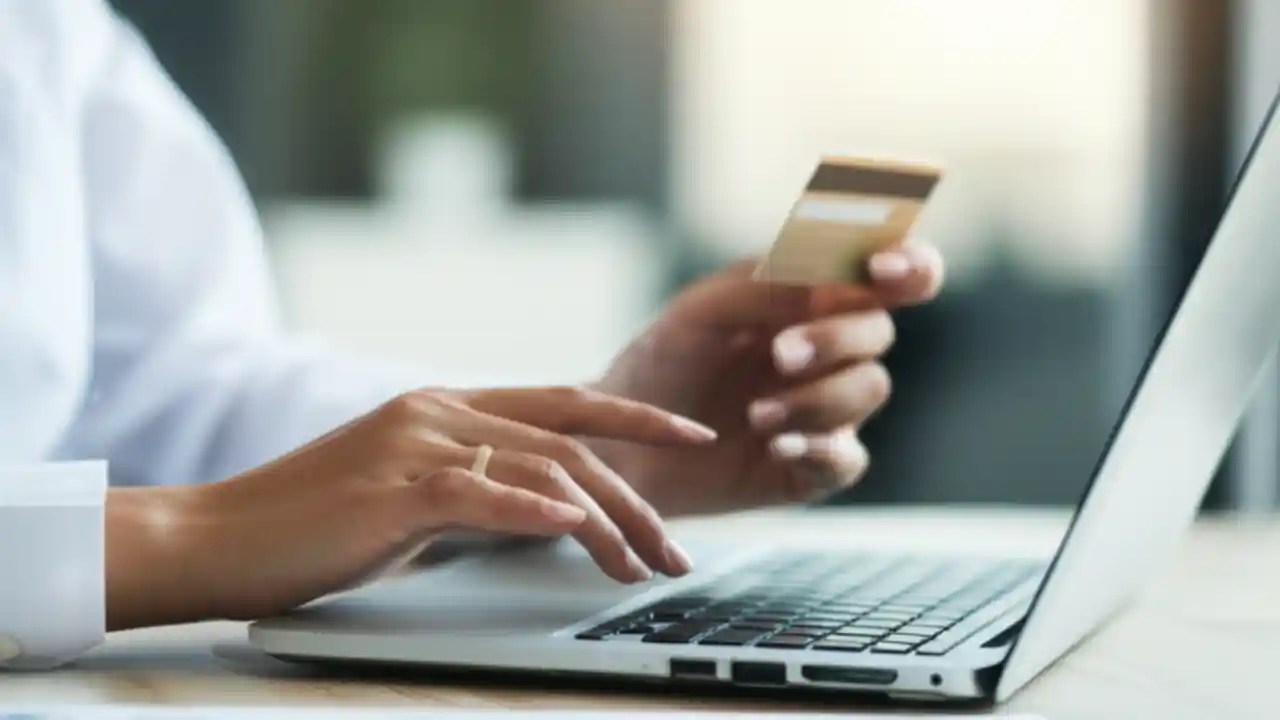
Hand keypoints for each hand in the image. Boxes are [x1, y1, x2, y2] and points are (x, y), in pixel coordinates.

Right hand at [105, 387, 715, 628]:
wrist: (218, 535)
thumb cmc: (313, 524)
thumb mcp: (411, 495)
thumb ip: (475, 486)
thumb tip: (546, 508)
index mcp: (447, 406)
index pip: (563, 403)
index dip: (634, 418)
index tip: (692, 437)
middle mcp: (440, 410)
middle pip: (569, 442)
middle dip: (637, 496)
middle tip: (676, 549)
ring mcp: (415, 443)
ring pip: (541, 468)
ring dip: (604, 521)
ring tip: (641, 565)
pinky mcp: (391, 489)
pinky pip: (478, 492)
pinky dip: (532, 510)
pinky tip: (574, 527)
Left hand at [592, 242, 943, 515]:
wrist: (624, 442)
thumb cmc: (663, 361)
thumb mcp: (700, 310)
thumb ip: (765, 286)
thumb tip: (832, 285)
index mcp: (813, 299)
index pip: (891, 274)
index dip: (909, 266)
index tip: (884, 271)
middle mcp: (831, 351)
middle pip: (879, 333)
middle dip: (837, 338)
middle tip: (781, 353)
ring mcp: (827, 410)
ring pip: (869, 390)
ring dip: (817, 397)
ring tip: (756, 413)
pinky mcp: (814, 467)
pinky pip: (847, 458)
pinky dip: (817, 448)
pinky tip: (775, 446)